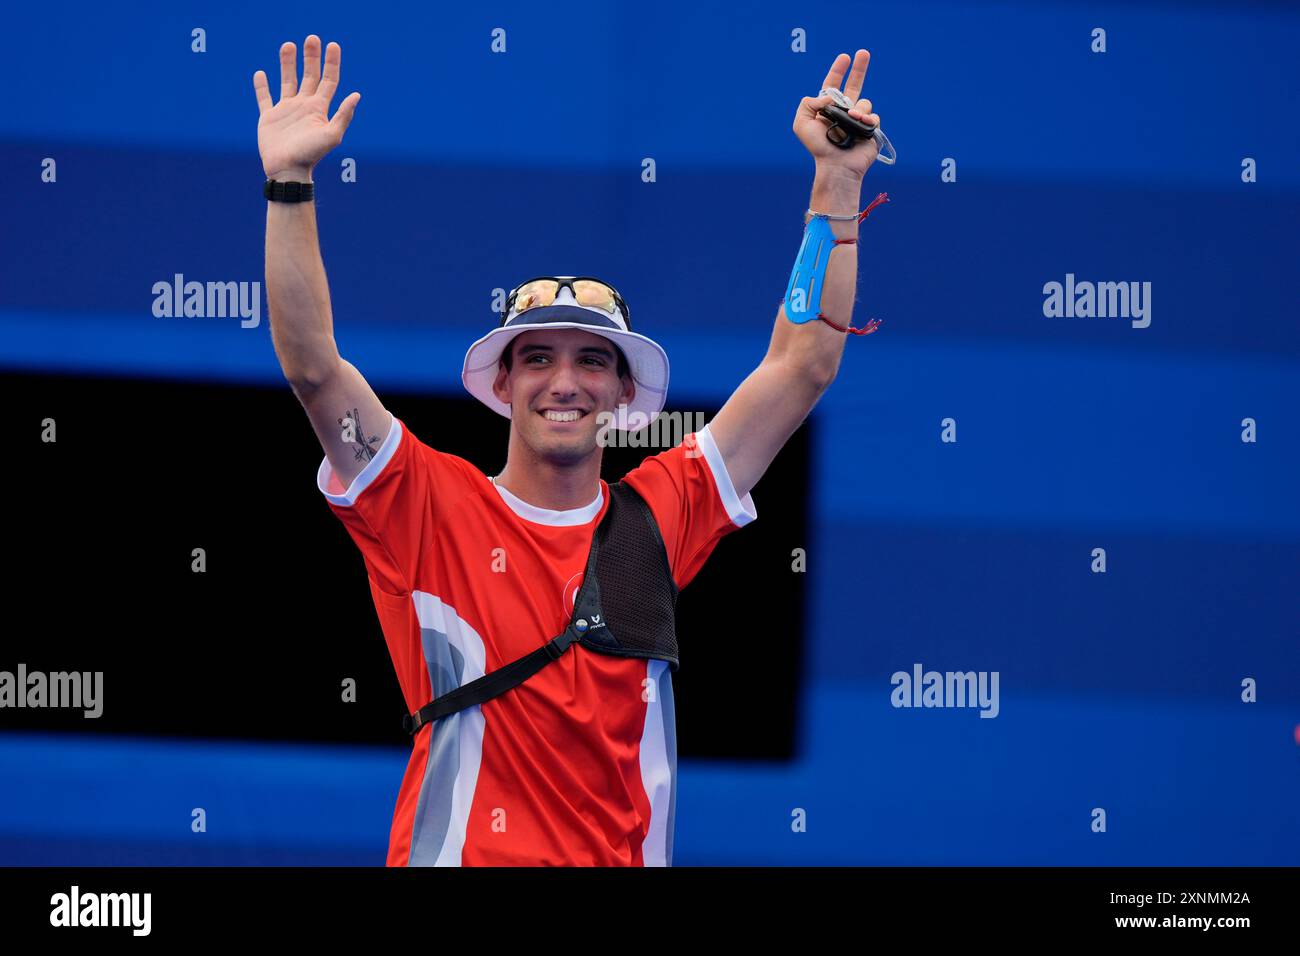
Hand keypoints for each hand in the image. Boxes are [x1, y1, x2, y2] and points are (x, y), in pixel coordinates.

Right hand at [253, 35, 360, 179]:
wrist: (288, 171)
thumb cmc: (310, 155)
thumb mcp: (332, 135)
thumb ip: (343, 115)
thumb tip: (357, 95)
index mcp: (319, 109)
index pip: (329, 81)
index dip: (332, 63)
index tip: (333, 45)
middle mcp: (304, 107)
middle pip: (309, 76)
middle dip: (311, 57)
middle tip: (312, 38)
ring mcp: (286, 111)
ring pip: (287, 81)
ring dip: (288, 63)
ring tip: (288, 45)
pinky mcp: (269, 117)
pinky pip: (265, 98)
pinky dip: (262, 86)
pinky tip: (261, 74)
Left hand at [792, 50, 881, 177]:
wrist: (836, 164)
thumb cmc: (818, 147)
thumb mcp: (801, 123)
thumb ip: (808, 103)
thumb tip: (829, 94)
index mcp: (828, 109)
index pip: (833, 85)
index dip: (838, 70)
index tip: (844, 57)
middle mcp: (844, 112)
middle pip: (854, 85)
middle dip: (859, 68)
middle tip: (864, 52)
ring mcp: (858, 120)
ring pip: (864, 102)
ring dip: (857, 109)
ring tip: (850, 120)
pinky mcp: (870, 129)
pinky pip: (872, 115)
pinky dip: (867, 118)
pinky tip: (860, 126)